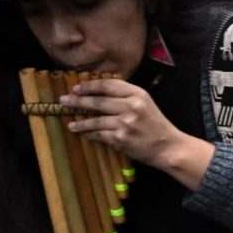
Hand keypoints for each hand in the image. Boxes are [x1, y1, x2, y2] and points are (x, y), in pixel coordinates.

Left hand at [63, 78, 196, 166]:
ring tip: (70, 123)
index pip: (108, 85)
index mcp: (138, 94)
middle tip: (64, 100)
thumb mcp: (145, 103)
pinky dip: (90, 134)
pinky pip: (99, 134)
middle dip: (78, 101)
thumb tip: (98, 93)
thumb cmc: (155, 124)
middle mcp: (131, 106)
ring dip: (80, 122)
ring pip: (95, 120)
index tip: (77, 88)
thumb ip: (126, 96)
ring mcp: (125, 123)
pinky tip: (84, 134)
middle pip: (98, 101)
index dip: (90, 86)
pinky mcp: (120, 139)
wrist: (168, 146)